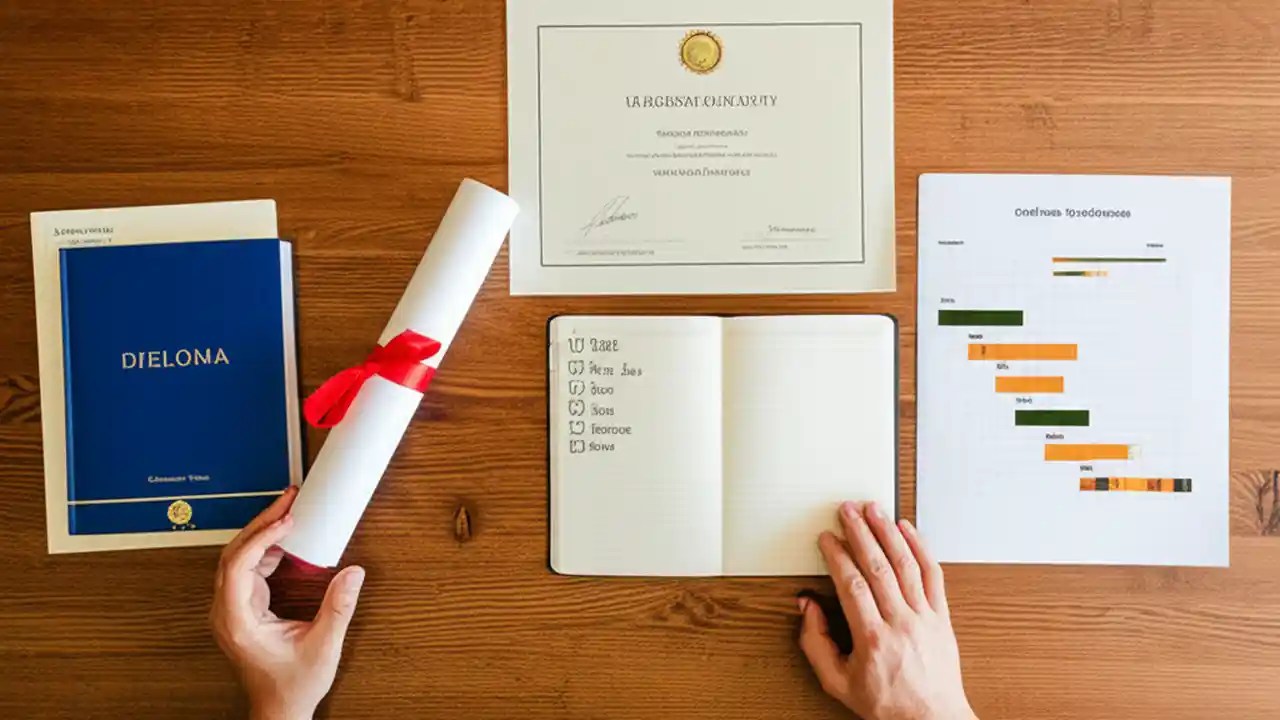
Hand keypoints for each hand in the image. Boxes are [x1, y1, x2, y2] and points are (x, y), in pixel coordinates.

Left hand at [210, 486, 365, 719]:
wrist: (279, 709)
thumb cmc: (291, 687)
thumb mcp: (323, 647)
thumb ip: (338, 608)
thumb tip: (352, 574)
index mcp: (238, 621)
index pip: (239, 565)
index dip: (262, 537)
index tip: (286, 520)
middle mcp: (227, 613)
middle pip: (234, 554)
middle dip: (262, 523)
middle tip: (288, 500)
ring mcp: (231, 610)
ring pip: (238, 558)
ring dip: (262, 533)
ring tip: (288, 512)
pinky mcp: (241, 608)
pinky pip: (246, 569)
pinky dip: (265, 549)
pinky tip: (285, 540)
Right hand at [798, 501, 975, 719]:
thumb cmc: (887, 705)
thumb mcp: (837, 682)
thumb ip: (816, 643)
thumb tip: (808, 608)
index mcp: (873, 638)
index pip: (852, 584)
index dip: (837, 556)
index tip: (827, 538)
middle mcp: (901, 623)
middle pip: (878, 566)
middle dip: (860, 533)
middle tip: (846, 510)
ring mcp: (925, 617)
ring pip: (906, 564)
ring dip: (888, 532)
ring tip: (875, 510)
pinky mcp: (942, 617)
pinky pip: (933, 575)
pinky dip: (921, 548)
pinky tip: (909, 530)